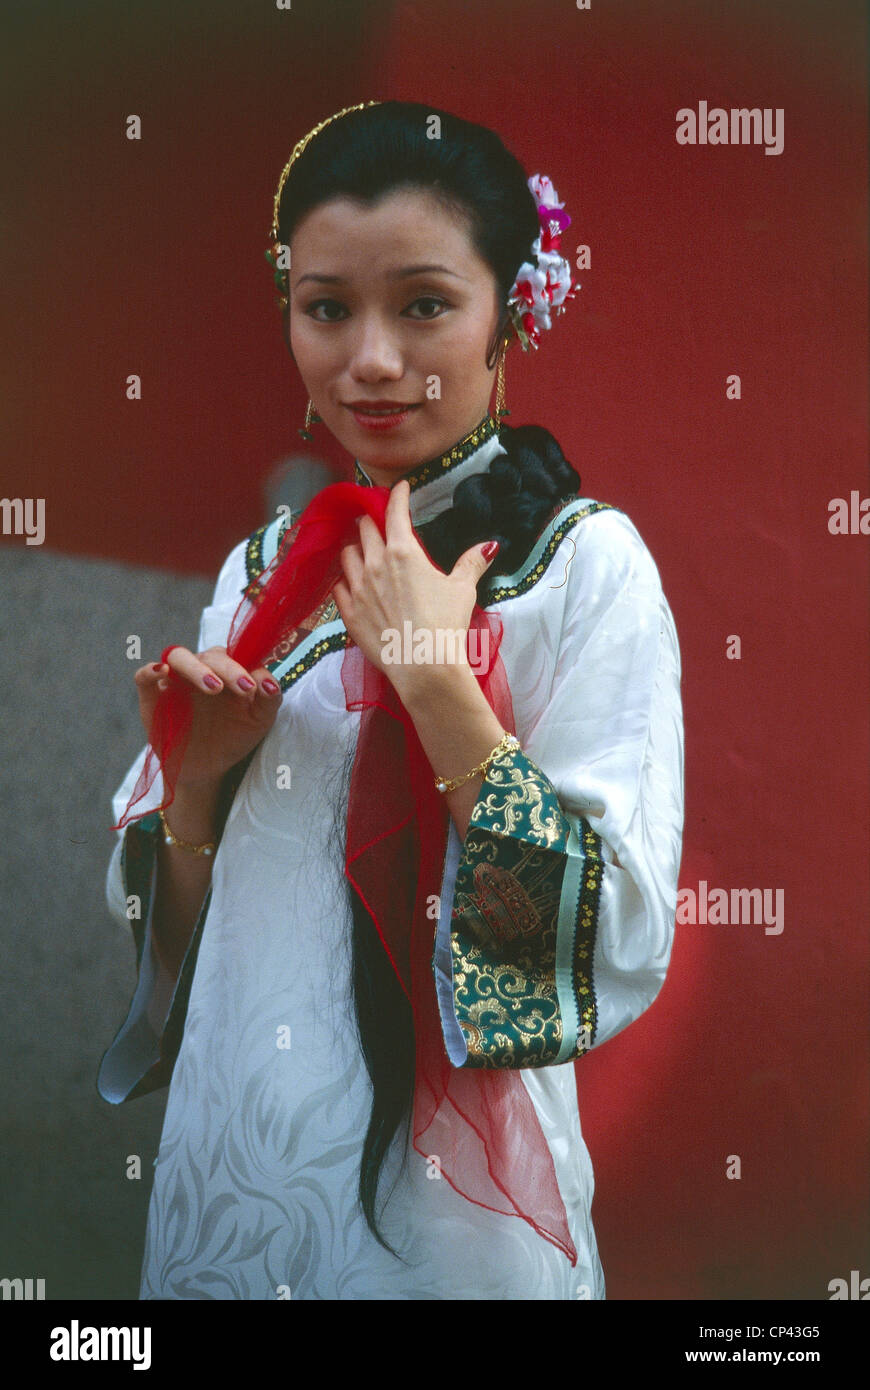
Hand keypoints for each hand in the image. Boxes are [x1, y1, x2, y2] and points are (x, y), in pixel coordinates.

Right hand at [134, 645, 282, 787]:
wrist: (208, 769)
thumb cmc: (234, 737)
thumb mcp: (259, 721)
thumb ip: (269, 699)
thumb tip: (270, 683)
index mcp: (227, 670)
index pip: (237, 654)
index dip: (247, 666)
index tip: (256, 689)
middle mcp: (201, 669)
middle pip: (212, 655)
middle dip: (229, 670)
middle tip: (243, 690)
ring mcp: (175, 681)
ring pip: (179, 656)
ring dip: (196, 667)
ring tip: (213, 687)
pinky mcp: (152, 696)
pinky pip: (144, 676)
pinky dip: (150, 670)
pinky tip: (162, 671)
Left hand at [332, 480, 498, 697]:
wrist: (423, 665)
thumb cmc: (445, 624)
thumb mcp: (463, 589)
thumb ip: (471, 563)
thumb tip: (490, 545)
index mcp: (403, 552)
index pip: (394, 511)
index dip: (397, 495)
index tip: (399, 487)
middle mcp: (375, 564)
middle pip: (365, 528)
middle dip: (373, 520)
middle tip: (380, 521)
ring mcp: (358, 589)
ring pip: (347, 554)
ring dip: (356, 548)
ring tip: (364, 551)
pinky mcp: (350, 613)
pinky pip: (338, 587)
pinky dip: (345, 580)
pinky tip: (351, 582)